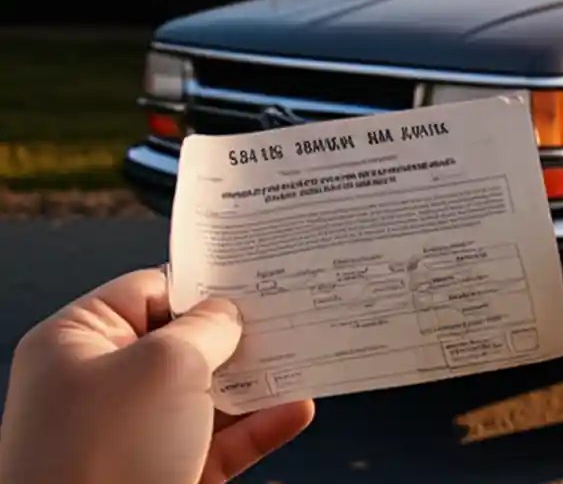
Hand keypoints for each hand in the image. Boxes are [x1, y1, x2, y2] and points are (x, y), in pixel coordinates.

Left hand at [0, 269, 313, 483]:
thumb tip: (229, 314)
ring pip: (210, 395)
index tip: (255, 278)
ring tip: (305, 359)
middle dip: (240, 335)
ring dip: (259, 381)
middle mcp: (103, 386)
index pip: (149, 292)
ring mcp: (136, 435)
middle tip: (290, 315)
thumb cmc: (101, 454)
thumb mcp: (164, 365)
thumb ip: (206, 328)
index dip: (203, 284)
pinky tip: (297, 409)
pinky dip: (261, 426)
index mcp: (78, 343)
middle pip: (187, 344)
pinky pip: (223, 441)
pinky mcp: (166, 474)